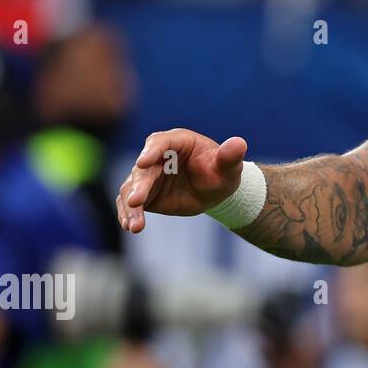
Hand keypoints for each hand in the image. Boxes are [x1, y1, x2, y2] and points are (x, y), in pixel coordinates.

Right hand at [116, 129, 248, 232]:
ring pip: (132, 188)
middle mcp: (157, 156)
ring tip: (134, 225)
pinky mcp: (143, 193)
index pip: (160, 142)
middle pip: (143, 169)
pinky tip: (130, 226)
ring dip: (131, 206)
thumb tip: (239, 144)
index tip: (143, 162)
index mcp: (178, 141)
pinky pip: (130, 203)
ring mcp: (147, 175)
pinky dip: (128, 214)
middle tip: (136, 200)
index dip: (151, 151)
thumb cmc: (222, 172)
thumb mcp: (229, 167)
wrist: (215, 191)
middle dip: (139, 185)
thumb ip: (230, 156)